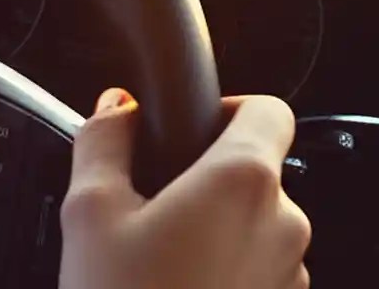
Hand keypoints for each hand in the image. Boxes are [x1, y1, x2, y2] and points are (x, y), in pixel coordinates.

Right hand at [61, 89, 309, 288]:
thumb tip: (114, 107)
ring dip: (217, 230)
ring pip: (257, 225)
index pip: (269, 109)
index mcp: (242, 182)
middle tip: (151, 207)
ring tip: (158, 261)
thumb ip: (103, 141)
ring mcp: (289, 276)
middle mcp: (283, 224)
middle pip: (258, 171)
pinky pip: (258, 271)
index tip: (192, 128)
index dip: (228, 107)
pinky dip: (224, 272)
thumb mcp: (89, 212)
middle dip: (208, 180)